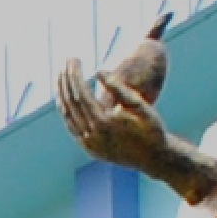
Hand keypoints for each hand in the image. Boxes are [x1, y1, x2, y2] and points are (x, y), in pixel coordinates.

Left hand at [58, 58, 172, 175]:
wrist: (155, 159)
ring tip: (61, 74)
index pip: (81, 95)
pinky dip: (66, 109)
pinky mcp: (89, 148)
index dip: (76, 75)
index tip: (74, 59)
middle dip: (67, 80)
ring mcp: (89, 144)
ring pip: (68, 115)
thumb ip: (120, 89)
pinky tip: (65, 96)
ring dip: (62, 93)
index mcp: (105, 124)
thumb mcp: (141, 106)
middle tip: (66, 60)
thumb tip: (99, 71)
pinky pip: (72, 126)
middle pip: (71, 103)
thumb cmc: (151, 129)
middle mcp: (93, 136)